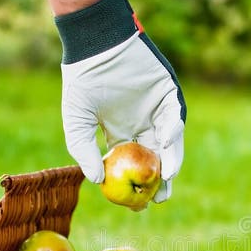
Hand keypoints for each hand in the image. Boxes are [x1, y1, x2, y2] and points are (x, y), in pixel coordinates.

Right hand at [57, 0, 185, 201]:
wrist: (96, 44)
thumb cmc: (83, 79)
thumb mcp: (76, 121)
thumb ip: (84, 150)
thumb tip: (97, 181)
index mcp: (120, 131)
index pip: (131, 165)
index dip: (134, 186)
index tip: (135, 205)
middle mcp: (141, 123)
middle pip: (154, 159)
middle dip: (157, 182)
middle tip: (157, 200)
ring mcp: (157, 110)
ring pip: (168, 144)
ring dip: (169, 164)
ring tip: (165, 183)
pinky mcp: (168, 95)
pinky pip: (174, 119)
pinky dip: (172, 136)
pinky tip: (166, 153)